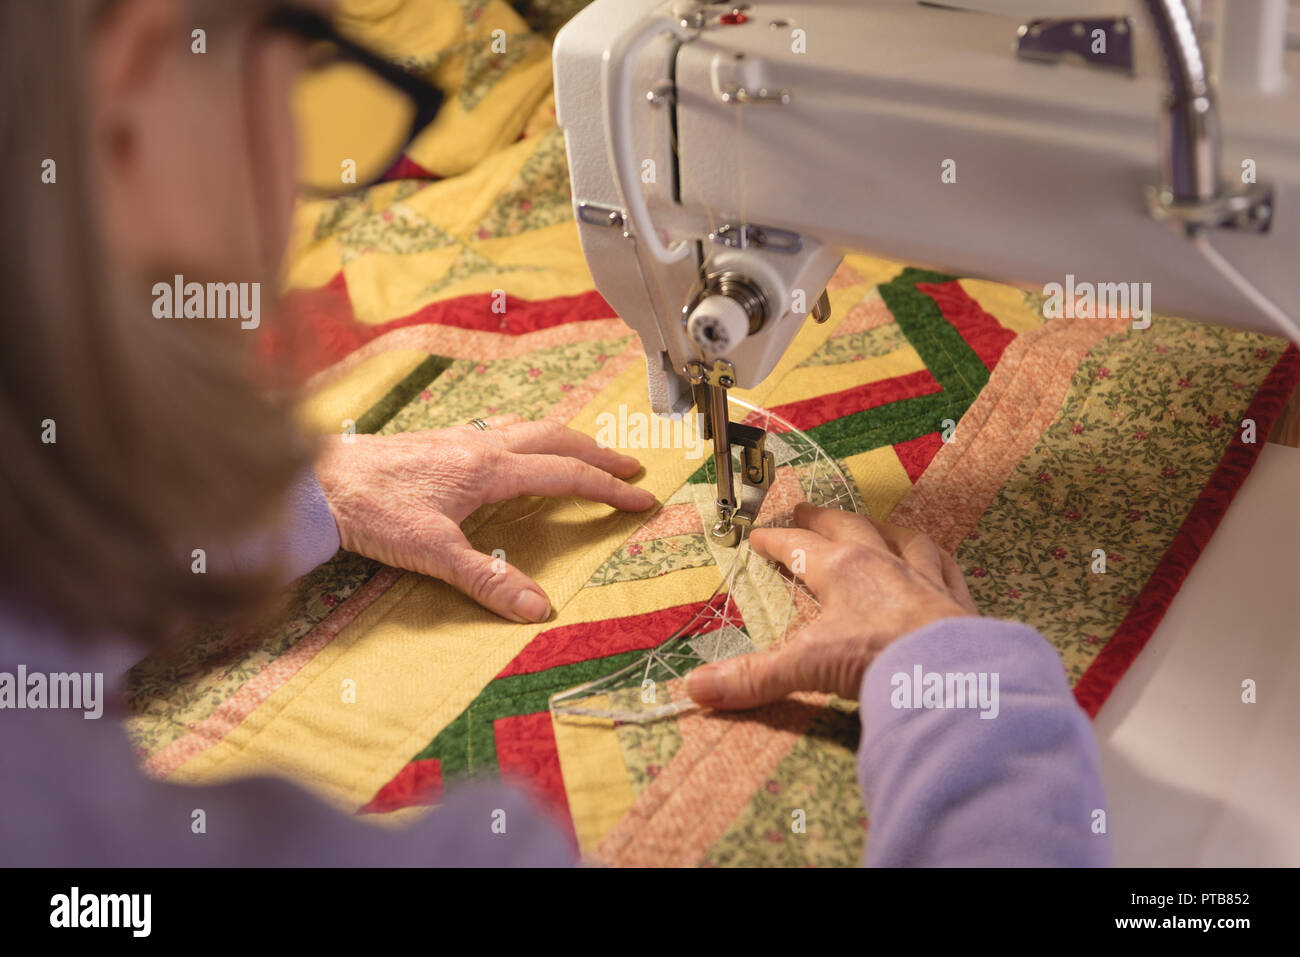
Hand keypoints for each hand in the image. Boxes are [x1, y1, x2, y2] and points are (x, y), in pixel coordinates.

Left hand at [313, 417, 655, 622]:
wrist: (318, 480)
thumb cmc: (370, 509)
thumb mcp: (433, 553)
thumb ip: (488, 581)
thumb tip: (538, 608)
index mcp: (489, 468)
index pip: (567, 474)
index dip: (609, 489)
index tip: (643, 499)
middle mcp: (480, 444)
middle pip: (557, 438)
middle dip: (599, 453)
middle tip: (631, 467)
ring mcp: (459, 438)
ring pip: (529, 428)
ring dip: (566, 439)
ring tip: (586, 452)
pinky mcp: (439, 442)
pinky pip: (500, 429)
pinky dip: (528, 437)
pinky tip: (516, 450)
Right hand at [685, 503, 977, 708]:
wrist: (951, 676)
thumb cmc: (879, 660)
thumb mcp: (805, 667)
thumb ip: (753, 678)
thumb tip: (697, 689)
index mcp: (842, 569)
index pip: (797, 546)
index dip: (774, 540)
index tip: (759, 534)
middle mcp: (883, 563)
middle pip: (848, 527)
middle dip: (822, 519)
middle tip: (805, 511)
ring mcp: (924, 578)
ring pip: (902, 538)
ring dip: (883, 528)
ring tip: (874, 524)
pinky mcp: (956, 601)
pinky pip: (946, 566)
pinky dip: (937, 558)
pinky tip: (936, 557)